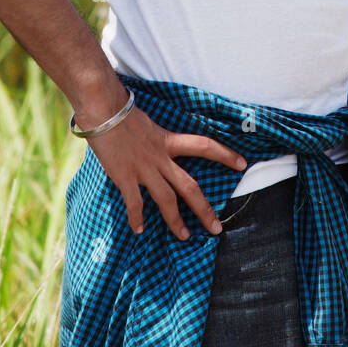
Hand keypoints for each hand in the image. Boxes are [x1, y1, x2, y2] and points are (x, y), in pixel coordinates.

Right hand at [80, 102, 248, 239]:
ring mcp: (144, 169)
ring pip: (166, 200)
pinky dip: (136, 218)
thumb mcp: (149, 123)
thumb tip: (160, 146)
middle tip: (217, 228)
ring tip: (185, 237)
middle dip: (204, 209)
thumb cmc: (124, 113)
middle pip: (189, 186)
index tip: (243, 163)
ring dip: (176, 221)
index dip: (225, 154)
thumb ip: (157, 138)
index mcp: (169, 141)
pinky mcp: (125, 177)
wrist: (105, 109)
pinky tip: (139, 230)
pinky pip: (134, 203)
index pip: (204, 145)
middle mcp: (161, 157)